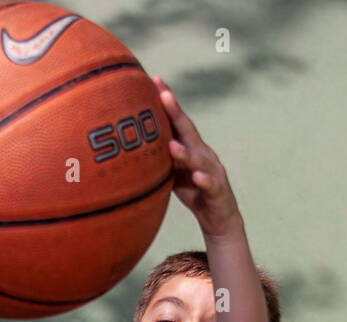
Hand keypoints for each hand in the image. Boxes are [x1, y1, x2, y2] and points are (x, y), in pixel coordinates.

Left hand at [152, 76, 242, 238]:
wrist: (218, 216)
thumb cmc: (192, 189)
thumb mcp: (172, 170)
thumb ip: (158, 155)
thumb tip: (128, 143)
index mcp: (191, 146)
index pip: (177, 120)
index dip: (167, 101)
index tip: (154, 80)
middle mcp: (203, 153)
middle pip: (189, 131)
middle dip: (176, 113)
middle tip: (164, 95)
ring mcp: (213, 171)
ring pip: (199, 159)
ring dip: (185, 151)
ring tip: (171, 145)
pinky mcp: (218, 191)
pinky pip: (210, 184)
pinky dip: (204, 179)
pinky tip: (197, 176)